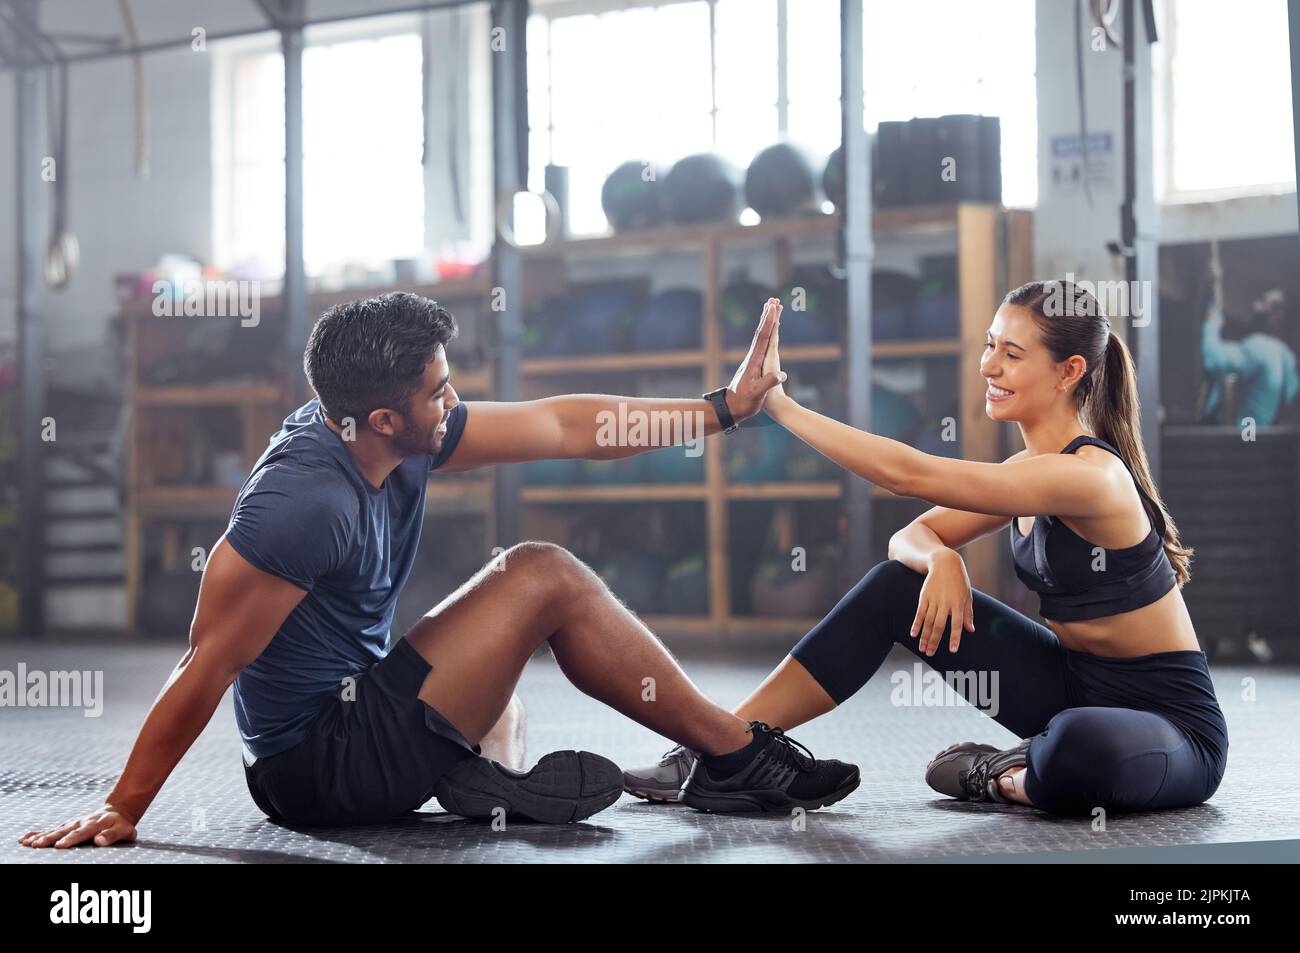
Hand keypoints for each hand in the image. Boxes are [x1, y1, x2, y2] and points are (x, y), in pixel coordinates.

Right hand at [19, 805, 137, 848]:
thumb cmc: (120, 825)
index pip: (82, 833)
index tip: (61, 845)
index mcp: (95, 824)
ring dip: (41, 837)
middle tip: (38, 845)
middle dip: (51, 838)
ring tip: (28, 843)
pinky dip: (37, 834)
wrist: (117, 811)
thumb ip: (112, 835)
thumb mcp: (123, 830)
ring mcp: (72, 824)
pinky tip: (24, 839)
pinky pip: (50, 830)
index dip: (71, 839)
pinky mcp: (66, 826)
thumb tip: (99, 841)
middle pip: (64, 831)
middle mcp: (81, 822)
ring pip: (54, 831)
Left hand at [725, 298, 787, 421]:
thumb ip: (768, 383)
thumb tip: (782, 374)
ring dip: (767, 321)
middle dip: (768, 315)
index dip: (769, 322)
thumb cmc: (744, 402)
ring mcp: (752, 359)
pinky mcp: (754, 364)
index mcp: (754, 361)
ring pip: (760, 335)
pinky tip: (769, 330)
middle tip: (774, 300)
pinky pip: (761, 343)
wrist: (731, 408)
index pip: (762, 337)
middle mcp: (752, 357)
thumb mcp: (757, 394)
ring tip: (772, 308)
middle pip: (761, 331)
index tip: (773, 308)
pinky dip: (766, 333)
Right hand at [911, 550, 974, 655]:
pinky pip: (919, 613)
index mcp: (958, 603)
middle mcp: (945, 603)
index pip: (956, 624)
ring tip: (922, 649)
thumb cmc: (959, 580)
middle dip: (934, 641)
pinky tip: (913, 634)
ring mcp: (933, 599)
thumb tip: (970, 630)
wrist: (944, 562)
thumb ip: (968, 613)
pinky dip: (916, 624)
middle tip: (930, 654)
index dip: (954, 638)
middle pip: (938, 626)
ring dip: (924, 636)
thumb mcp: (967, 595)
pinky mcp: (924, 596)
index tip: (952, 650)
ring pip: (928, 621)